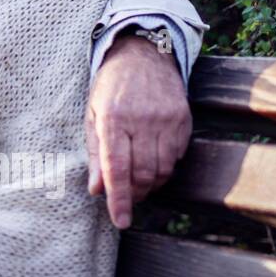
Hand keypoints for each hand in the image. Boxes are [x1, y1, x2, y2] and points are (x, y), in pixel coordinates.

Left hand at [85, 33, 191, 229]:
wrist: (143, 55)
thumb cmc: (110, 87)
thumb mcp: (92, 114)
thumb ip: (95, 154)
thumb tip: (96, 189)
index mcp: (112, 119)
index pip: (116, 169)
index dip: (119, 199)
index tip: (121, 221)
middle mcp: (140, 121)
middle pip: (143, 174)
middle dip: (135, 194)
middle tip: (128, 198)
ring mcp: (165, 120)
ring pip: (163, 170)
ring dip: (151, 184)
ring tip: (139, 182)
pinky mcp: (183, 120)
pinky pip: (177, 157)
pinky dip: (165, 167)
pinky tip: (154, 159)